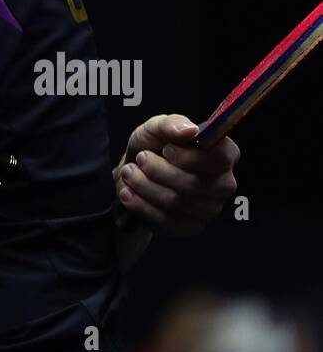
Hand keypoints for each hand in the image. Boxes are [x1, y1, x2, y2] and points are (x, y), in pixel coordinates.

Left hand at [115, 114, 239, 235]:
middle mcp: (223, 184)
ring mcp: (210, 209)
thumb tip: (189, 130)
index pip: (222, 158)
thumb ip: (171, 124)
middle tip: (140, 158)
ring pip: (177, 203)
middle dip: (159, 170)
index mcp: (223, 155)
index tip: (166, 149)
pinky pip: (167, 221)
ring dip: (145, 186)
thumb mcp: (155, 128)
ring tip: (129, 172)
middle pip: (195, 184)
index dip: (192, 156)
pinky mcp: (191, 227)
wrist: (135, 174)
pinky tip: (128, 193)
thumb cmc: (152, 147)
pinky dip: (142, 205)